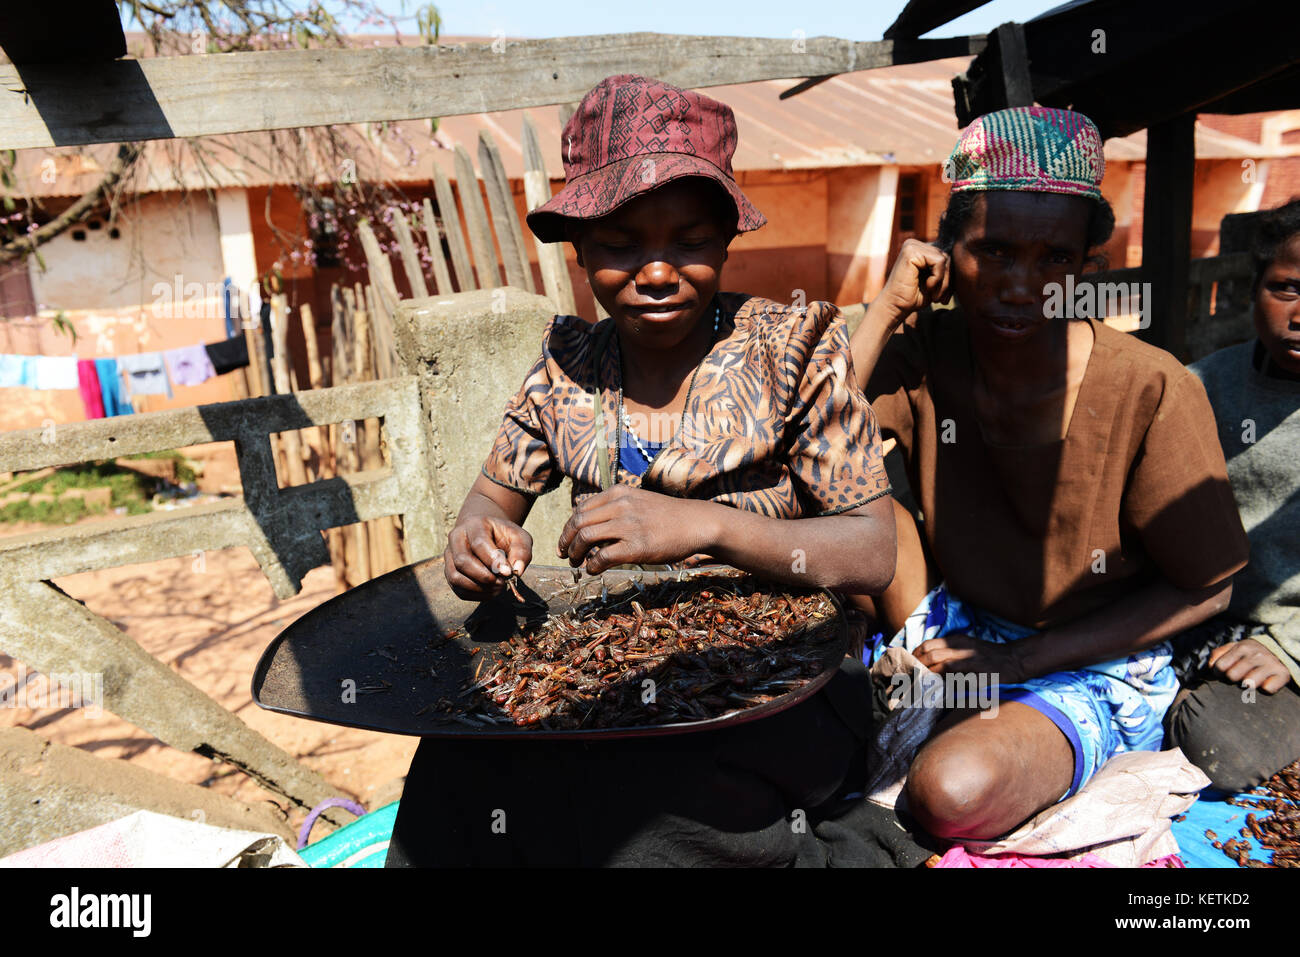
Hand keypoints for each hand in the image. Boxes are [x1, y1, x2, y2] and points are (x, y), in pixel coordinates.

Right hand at [444, 514, 532, 599]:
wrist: (488, 534)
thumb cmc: (504, 536)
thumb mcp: (519, 538)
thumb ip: (522, 551)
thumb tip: (517, 571)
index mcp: (474, 525)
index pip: (479, 544)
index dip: (493, 561)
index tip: (508, 573)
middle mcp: (456, 538)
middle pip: (462, 561)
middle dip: (484, 577)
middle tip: (502, 582)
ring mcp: (450, 556)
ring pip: (456, 577)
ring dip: (479, 588)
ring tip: (498, 588)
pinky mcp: (449, 572)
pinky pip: (458, 589)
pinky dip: (476, 595)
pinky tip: (491, 591)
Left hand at [557, 485, 711, 573]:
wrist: (696, 523)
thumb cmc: (667, 515)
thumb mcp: (638, 500)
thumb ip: (615, 506)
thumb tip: (588, 521)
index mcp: (618, 492)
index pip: (580, 509)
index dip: (568, 527)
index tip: (566, 540)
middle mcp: (620, 505)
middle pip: (578, 522)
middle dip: (566, 541)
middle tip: (565, 554)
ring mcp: (628, 525)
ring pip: (585, 538)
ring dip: (575, 554)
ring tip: (577, 563)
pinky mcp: (637, 546)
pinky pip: (602, 556)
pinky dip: (592, 565)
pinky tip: (594, 570)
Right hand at [867, 239, 950, 331]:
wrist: (896, 307)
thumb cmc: (914, 297)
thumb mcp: (935, 281)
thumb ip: (945, 268)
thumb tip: (965, 259)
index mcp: (919, 249)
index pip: (945, 256)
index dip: (949, 277)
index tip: (945, 297)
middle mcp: (915, 244)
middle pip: (946, 256)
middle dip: (948, 280)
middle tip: (942, 299)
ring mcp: (912, 245)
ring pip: (944, 259)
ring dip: (944, 281)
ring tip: (935, 295)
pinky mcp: (911, 251)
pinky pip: (938, 261)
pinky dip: (938, 277)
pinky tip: (928, 287)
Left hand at [915, 633, 1026, 684]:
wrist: (1014, 659)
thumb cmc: (989, 656)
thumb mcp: (967, 647)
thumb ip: (950, 653)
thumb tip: (929, 665)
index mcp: (956, 640)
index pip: (927, 645)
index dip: (915, 656)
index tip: (910, 666)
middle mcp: (959, 646)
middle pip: (929, 653)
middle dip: (916, 666)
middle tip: (911, 678)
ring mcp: (968, 658)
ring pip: (939, 663)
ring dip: (927, 674)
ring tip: (919, 684)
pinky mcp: (976, 671)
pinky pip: (955, 675)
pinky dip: (944, 681)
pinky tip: (937, 688)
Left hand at [1208, 639, 1290, 693]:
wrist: (1278, 649)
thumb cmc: (1248, 653)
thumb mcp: (1233, 648)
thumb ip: (1218, 655)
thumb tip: (1210, 666)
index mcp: (1241, 647)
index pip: (1220, 667)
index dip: (1218, 673)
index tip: (1223, 673)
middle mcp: (1256, 654)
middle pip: (1233, 676)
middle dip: (1232, 679)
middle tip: (1239, 676)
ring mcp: (1270, 664)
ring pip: (1249, 684)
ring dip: (1248, 685)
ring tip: (1250, 679)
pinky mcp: (1283, 674)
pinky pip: (1267, 689)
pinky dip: (1265, 689)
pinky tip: (1265, 681)